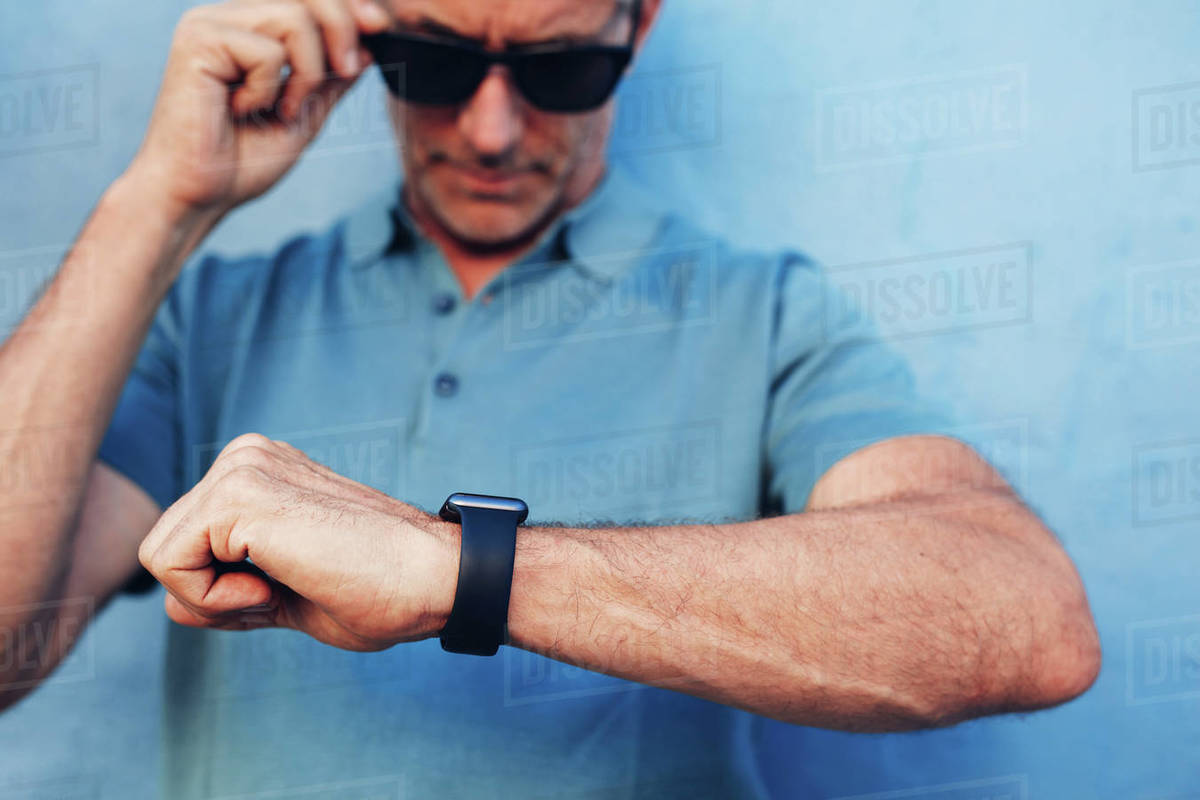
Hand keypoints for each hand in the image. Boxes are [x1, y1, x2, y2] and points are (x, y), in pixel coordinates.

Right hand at [127, 0, 391, 219]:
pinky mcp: (198, 40)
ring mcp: (209, 24)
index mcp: (248, 27)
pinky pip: (268, 52)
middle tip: (348, 70)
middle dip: (342, 29)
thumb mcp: (305, 113)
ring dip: (307, 73)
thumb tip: (369, 44)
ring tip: (284, 109)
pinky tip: (243, 110)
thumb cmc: (240, 161)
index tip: (380, 27)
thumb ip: (332, 78)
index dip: (348, 7)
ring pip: (294, 18)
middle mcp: (227, 17)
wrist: (199, 195)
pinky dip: (270, 90)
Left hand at [137, 433, 460, 650]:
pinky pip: (169, 565)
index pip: (187, 543)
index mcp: (259, 471)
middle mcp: (245, 457)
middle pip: (167, 549)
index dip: (222, 593)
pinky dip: (213, 599)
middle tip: (283, 592)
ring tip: (282, 585)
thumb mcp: (287, 593)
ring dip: (214, 598)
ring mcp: (240, 469)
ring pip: (161, 557)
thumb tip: (172, 603)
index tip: (287, 589)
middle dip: (212, 595)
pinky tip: (274, 586)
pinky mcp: (237, 495)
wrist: (433, 578)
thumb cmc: (379, 588)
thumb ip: (230, 589)